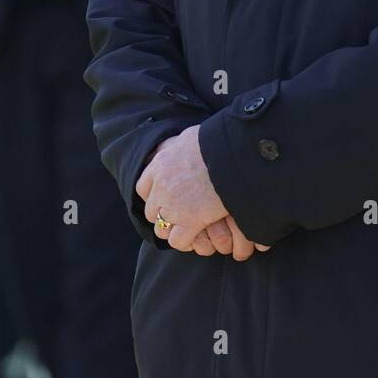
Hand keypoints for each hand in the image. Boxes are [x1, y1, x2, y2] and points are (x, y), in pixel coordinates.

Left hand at [136, 124, 271, 258]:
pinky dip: (185, 241)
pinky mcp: (190, 221)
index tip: (164, 198)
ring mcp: (174, 206)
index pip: (143, 188)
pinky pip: (177, 241)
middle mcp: (162, 187)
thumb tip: (180, 144)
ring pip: (161, 228)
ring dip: (172, 229)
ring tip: (187, 228)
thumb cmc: (217, 142)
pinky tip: (195, 237)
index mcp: (160, 164)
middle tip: (178, 214)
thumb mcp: (190, 136)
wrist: (234, 154)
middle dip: (163, 214)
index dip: (154, 195)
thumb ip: (179, 145)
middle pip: (151, 210)